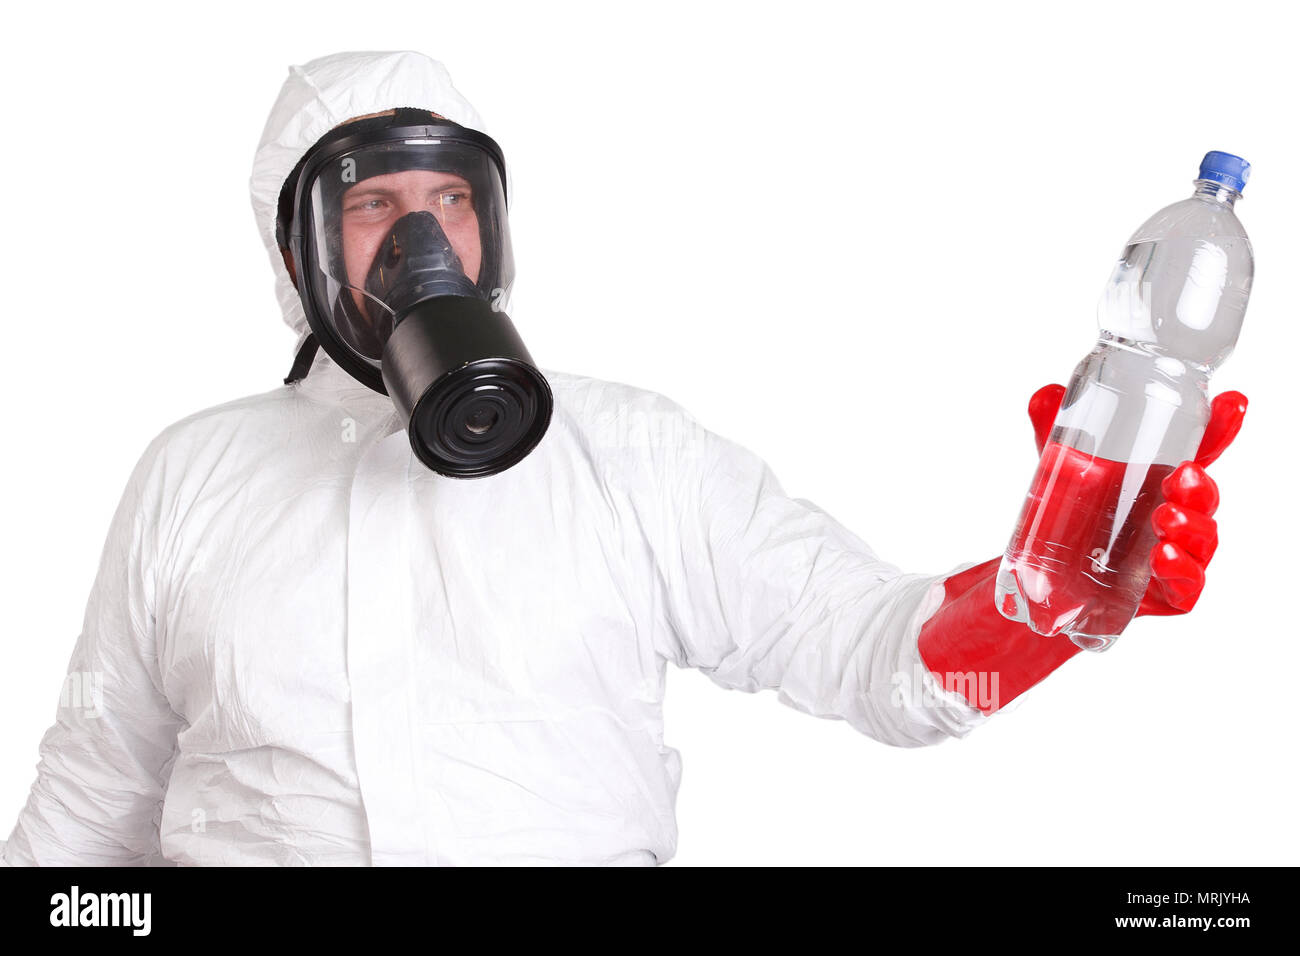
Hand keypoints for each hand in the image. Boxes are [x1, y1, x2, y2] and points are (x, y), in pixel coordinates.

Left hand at [1027, 384, 1247, 616]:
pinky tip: (1163, 558)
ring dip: (1192, 528)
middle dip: (1199, 487)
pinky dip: (1182, 572)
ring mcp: (1175, 555)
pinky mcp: (1167, 593)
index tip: (1233, 401)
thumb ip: (1053, 431)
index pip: (1200, 450)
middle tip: (1180, 476)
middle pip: (1203, 497)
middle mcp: (1174, 514)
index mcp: (1159, 480)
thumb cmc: (1073, 517)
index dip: (1221, 426)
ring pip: (1202, 541)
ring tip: (1166, 518)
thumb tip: (1046, 395)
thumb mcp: (1060, 470)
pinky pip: (1187, 586)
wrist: (1047, 581)